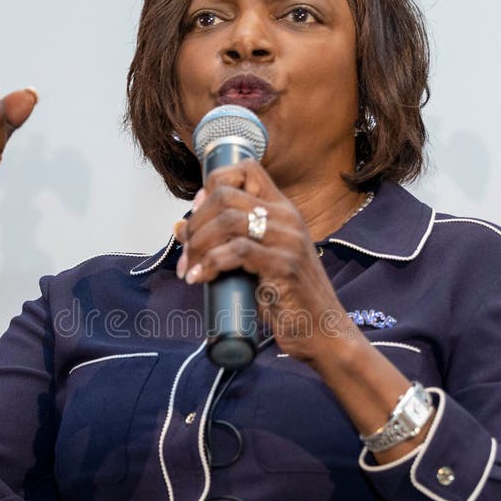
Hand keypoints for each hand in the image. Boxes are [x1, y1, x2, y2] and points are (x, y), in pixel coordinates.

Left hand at [175, 160, 358, 364]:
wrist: (322, 332)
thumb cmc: (288, 299)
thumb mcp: (255, 263)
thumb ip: (226, 242)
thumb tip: (179, 226)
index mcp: (283, 210)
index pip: (247, 169)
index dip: (214, 182)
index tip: (197, 211)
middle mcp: (287, 218)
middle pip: (226, 195)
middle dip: (196, 222)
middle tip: (186, 251)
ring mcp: (288, 241)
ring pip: (227, 221)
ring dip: (198, 244)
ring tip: (190, 268)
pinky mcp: (284, 266)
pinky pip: (237, 251)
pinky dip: (211, 264)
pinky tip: (201, 278)